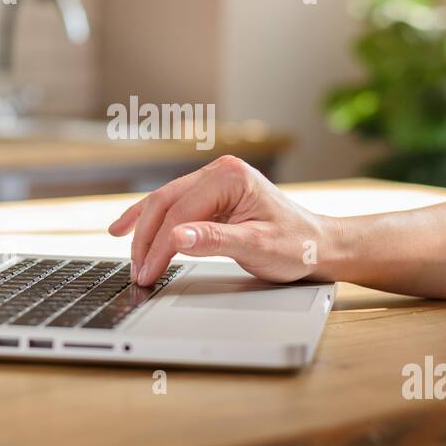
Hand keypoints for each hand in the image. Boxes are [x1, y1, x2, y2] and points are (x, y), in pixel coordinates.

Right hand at [107, 155, 326, 284]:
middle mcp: (219, 171)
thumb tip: (176, 237)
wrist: (318, 245)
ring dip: (144, 232)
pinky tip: (127, 228)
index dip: (158, 245)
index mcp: (230, 176)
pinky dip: (150, 221)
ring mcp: (214, 182)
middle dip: (146, 239)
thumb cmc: (296, 245)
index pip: (180, 212)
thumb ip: (214, 240)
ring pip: (164, 203)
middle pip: (165, 203)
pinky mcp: (211, 196)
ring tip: (129, 258)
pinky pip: (173, 207)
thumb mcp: (257, 246)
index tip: (147, 273)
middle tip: (137, 272)